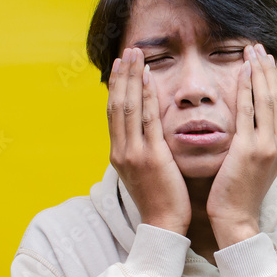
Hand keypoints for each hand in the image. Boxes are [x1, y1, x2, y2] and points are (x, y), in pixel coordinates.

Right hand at [107, 47, 191, 235]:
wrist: (163, 225)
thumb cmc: (158, 200)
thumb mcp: (143, 172)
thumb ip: (141, 150)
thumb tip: (143, 132)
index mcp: (118, 153)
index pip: (114, 112)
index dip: (116, 87)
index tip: (120, 65)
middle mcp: (121, 150)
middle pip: (118, 104)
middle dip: (122, 75)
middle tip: (128, 51)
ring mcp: (134, 153)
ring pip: (129, 107)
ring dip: (132, 78)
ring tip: (136, 56)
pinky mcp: (151, 157)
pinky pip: (147, 120)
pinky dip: (146, 97)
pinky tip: (149, 79)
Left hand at [207, 43, 276, 247]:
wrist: (235, 220)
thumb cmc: (237, 195)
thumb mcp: (252, 166)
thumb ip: (254, 143)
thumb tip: (248, 124)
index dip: (273, 81)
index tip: (266, 61)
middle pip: (276, 98)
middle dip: (267, 70)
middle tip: (259, 47)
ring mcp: (266, 147)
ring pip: (265, 101)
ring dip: (258, 73)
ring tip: (252, 52)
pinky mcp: (249, 151)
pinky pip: (248, 113)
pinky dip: (247, 90)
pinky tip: (242, 73)